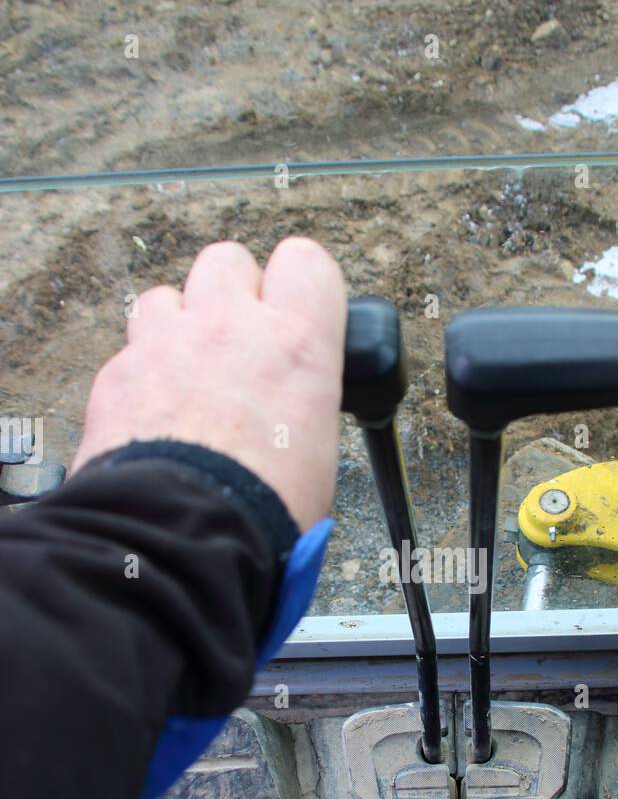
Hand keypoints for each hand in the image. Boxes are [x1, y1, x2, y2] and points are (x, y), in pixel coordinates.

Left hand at [72, 236, 346, 531]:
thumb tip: (294, 423)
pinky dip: (140, 374)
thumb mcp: (319, 457)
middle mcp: (229, 328)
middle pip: (228, 260)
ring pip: (167, 296)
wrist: (184, 538)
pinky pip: (129, 351)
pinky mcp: (117, 373)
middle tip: (238, 343)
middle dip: (232, 294)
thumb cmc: (261, 512)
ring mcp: (165, 343)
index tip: (297, 312)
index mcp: (295, 346)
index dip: (301, 287)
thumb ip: (303, 409)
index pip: (307, 263)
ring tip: (187, 375)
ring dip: (178, 326)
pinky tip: (151, 416)